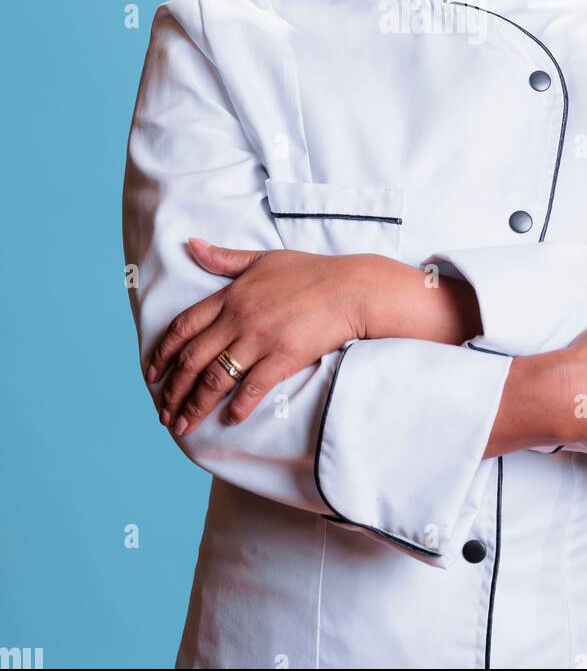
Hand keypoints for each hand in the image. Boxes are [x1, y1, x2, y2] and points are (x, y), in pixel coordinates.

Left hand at [147, 239, 375, 435]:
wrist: (351, 288)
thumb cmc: (310, 272)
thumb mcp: (262, 258)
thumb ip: (224, 258)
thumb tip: (192, 244)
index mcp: (230, 295)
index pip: (183, 327)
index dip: (162, 353)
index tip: (152, 375)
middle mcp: (238, 318)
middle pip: (191, 359)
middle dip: (172, 391)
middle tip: (163, 413)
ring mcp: (260, 339)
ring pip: (214, 378)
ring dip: (194, 406)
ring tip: (183, 426)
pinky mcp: (283, 357)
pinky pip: (252, 388)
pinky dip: (237, 407)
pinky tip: (229, 420)